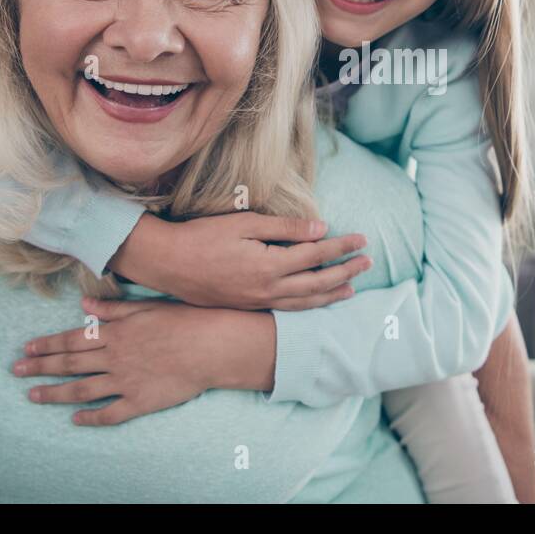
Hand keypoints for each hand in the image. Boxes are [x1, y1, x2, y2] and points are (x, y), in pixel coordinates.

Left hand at [13, 297, 228, 425]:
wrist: (211, 346)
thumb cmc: (183, 321)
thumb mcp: (146, 307)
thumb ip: (113, 309)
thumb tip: (85, 304)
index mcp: (115, 333)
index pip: (72, 339)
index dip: (47, 344)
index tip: (27, 349)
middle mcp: (114, 357)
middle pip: (69, 364)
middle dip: (40, 367)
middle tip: (16, 371)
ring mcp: (125, 381)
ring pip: (82, 390)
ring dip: (54, 393)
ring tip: (33, 395)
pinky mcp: (140, 401)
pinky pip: (110, 413)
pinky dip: (91, 418)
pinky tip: (75, 420)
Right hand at [111, 212, 371, 310]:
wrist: (166, 263)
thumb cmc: (203, 237)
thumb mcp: (244, 224)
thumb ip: (285, 228)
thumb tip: (321, 229)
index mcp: (269, 266)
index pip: (317, 256)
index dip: (342, 247)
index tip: (363, 240)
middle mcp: (268, 290)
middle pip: (318, 283)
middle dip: (346, 272)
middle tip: (368, 263)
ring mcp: (258, 302)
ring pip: (305, 302)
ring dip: (331, 294)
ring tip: (351, 289)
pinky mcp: (248, 307)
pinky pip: (288, 310)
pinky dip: (308, 305)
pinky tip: (315, 301)